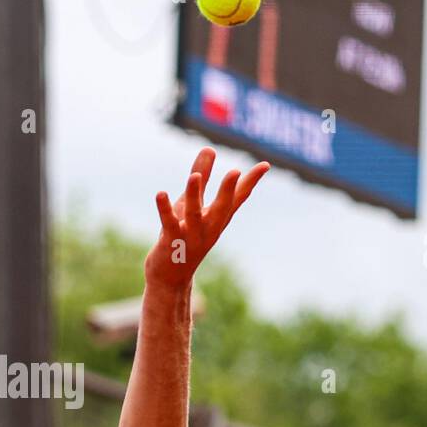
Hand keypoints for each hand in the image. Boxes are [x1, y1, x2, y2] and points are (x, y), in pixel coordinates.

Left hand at [145, 148, 269, 288]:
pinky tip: (160, 194)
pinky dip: (165, 209)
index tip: (265, 165)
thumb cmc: (183, 236)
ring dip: (194, 196)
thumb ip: (202, 177)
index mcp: (217, 219)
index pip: (237, 199)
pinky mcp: (171, 243)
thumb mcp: (192, 205)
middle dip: (228, 191)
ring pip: (194, 215)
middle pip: (221, 209)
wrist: (170, 278)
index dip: (250, 182)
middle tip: (236, 171)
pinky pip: (169, 224)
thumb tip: (210, 148)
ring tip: (194, 176)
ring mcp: (191, 237)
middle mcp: (209, 228)